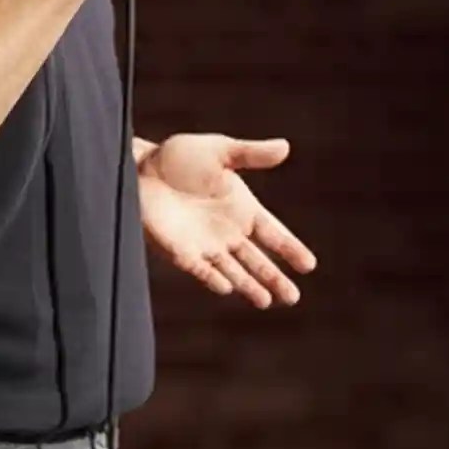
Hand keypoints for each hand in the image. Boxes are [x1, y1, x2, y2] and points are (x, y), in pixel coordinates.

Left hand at [138, 134, 316, 307]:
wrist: (139, 169)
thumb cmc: (179, 157)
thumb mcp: (220, 151)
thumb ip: (251, 154)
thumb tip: (285, 147)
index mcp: (242, 208)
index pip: (273, 234)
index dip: (291, 249)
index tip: (309, 265)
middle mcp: (228, 232)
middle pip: (258, 261)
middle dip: (275, 278)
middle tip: (293, 298)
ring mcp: (205, 245)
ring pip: (234, 271)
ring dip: (249, 286)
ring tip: (267, 301)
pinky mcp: (181, 252)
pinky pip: (201, 269)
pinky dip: (213, 278)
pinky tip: (226, 287)